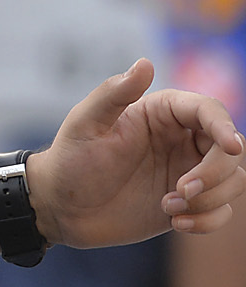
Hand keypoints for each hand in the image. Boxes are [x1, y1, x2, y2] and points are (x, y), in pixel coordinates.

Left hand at [30, 61, 245, 248]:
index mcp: (164, 114)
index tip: (231, 148)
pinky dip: (207, 220)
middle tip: (182, 190)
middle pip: (230, 150)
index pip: (210, 111)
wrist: (59, 206)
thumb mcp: (85, 124)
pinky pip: (220, 211)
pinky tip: (176, 222)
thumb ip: (113, 94)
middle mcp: (183, 140)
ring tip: (167, 207)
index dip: (225, 126)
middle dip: (216, 172)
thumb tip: (145, 64)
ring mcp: (188, 172)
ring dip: (210, 198)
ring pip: (234, 181)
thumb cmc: (69, 160)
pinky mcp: (187, 203)